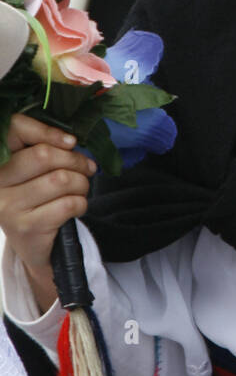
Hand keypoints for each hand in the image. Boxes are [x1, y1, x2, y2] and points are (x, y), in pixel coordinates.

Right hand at [0, 115, 96, 306]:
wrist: (33, 246)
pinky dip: (81, 203)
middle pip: (43, 155)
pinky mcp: (26, 227)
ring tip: (81, 189)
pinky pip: (67, 204)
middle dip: (75, 160)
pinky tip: (77, 207)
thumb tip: (71, 142)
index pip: (16, 129)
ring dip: (81, 184)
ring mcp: (9, 207)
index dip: (48, 131)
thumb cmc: (38, 200)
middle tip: (87, 168)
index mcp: (0, 163)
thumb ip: (46, 150)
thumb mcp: (35, 172)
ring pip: (60, 180)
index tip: (71, 142)